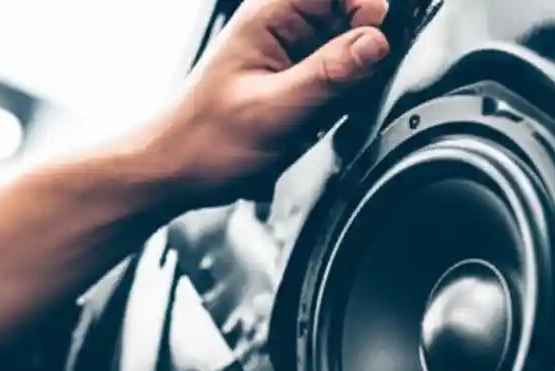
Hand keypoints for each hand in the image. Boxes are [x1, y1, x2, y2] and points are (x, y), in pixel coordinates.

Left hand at [150, 0, 391, 205]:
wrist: (178, 171)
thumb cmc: (205, 140)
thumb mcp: (275, 108)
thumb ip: (330, 73)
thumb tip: (377, 43)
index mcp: (269, 15)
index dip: (366, 10)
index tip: (372, 47)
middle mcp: (282, 27)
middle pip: (351, 14)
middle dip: (361, 49)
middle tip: (346, 87)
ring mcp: (292, 55)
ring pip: (349, 48)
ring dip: (351, 78)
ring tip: (323, 108)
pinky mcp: (299, 82)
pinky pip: (339, 77)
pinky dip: (342, 96)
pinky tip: (322, 117)